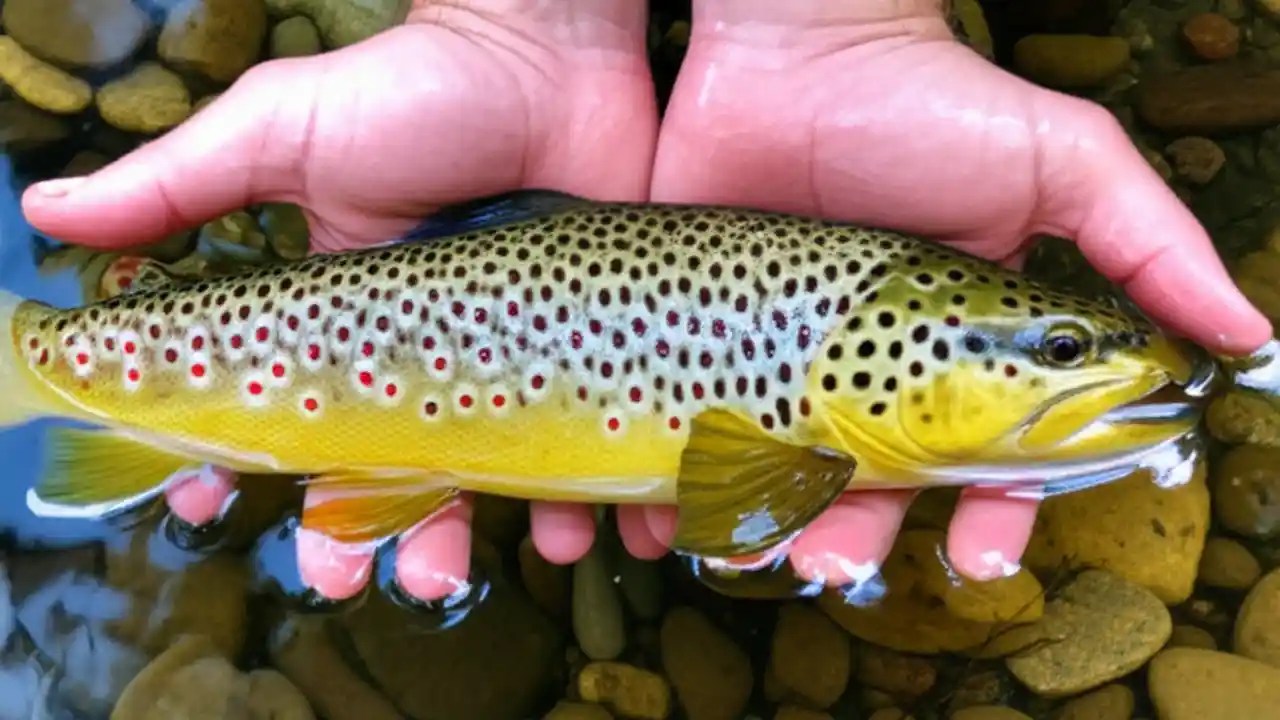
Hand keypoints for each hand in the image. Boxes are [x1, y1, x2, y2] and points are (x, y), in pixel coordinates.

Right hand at [20, 0, 660, 602]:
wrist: (551, 57)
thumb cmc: (416, 89)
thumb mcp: (285, 131)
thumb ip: (182, 183)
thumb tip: (47, 210)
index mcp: (340, 315)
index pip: (280, 409)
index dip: (237, 466)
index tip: (201, 508)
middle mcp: (420, 349)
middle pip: (384, 469)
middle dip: (361, 536)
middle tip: (352, 581)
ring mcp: (505, 357)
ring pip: (479, 478)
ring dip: (463, 539)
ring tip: (450, 573)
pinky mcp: (584, 353)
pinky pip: (581, 446)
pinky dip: (584, 503)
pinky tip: (576, 534)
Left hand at [642, 0, 1271, 586]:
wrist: (791, 51)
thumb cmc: (931, 100)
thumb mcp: (1059, 159)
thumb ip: (1149, 245)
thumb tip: (1251, 338)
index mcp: (966, 350)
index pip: (990, 461)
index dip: (994, 515)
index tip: (981, 554)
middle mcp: (877, 370)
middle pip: (874, 492)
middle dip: (859, 540)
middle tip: (834, 562)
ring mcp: (786, 362)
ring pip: (781, 479)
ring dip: (771, 528)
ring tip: (753, 544)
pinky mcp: (710, 343)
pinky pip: (698, 435)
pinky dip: (682, 488)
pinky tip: (672, 514)